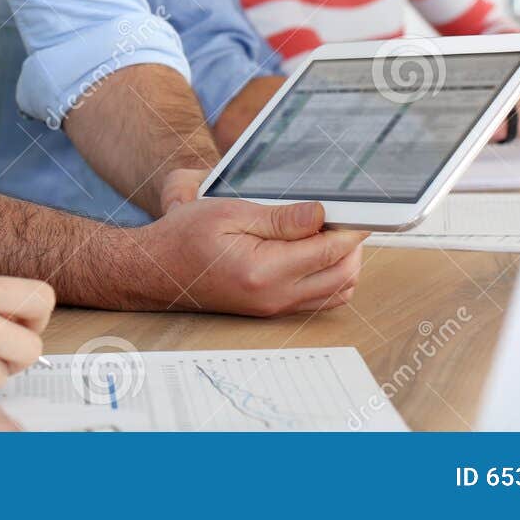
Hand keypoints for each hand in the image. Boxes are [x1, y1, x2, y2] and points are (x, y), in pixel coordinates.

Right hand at [136, 191, 365, 316]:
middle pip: (343, 275)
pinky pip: (319, 298)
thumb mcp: (230, 213)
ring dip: (345, 262)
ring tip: (331, 232)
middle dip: (353, 245)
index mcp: (264, 271)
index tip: (361, 211)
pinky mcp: (272, 309)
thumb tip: (321, 214)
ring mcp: (274, 307)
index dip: (351, 229)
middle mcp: (274, 297)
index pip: (329, 251)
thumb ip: (279, 218)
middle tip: (344, 217)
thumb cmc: (185, 236)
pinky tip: (317, 251)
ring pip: (337, 291)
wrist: (158, 269)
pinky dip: (331, 276)